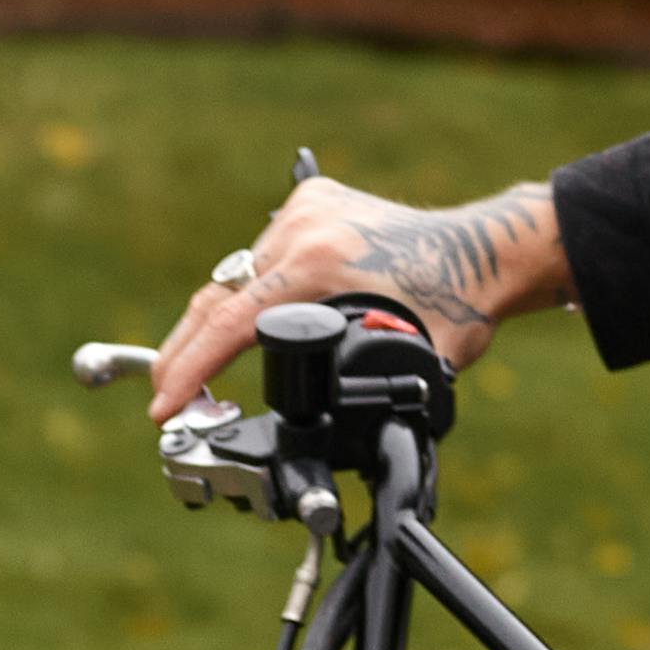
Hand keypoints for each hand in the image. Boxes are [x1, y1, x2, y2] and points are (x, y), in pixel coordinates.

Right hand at [141, 156, 563, 413]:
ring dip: (221, 318)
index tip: (164, 405)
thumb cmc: (460, 306)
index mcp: (320, 263)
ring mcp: (305, 209)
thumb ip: (369, 397)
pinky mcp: (311, 201)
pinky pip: (265, 252)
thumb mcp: (417, 362)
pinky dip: (253, 287)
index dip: (190, 370)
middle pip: (218, 296)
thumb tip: (339, 447)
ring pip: (239, 274)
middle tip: (166, 395)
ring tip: (202, 366)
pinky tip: (249, 317)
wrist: (485, 251)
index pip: (230, 322)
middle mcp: (304, 227)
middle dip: (185, 351)